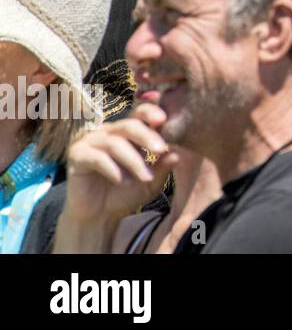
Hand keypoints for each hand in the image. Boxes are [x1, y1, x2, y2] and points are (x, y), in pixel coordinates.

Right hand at [62, 103, 178, 224]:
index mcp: (127, 132)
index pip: (139, 114)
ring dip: (133, 160)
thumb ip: (162, 168)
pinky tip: (123, 181)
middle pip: (129, 125)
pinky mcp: (77, 156)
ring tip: (145, 178)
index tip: (164, 120)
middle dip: (147, 136)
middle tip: (161, 150)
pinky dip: (113, 169)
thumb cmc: (125, 194)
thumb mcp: (150, 182)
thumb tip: (177, 154)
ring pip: (114, 143)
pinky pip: (97, 157)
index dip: (151, 113)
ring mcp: (91, 142)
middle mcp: (108, 132)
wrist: (99, 216)